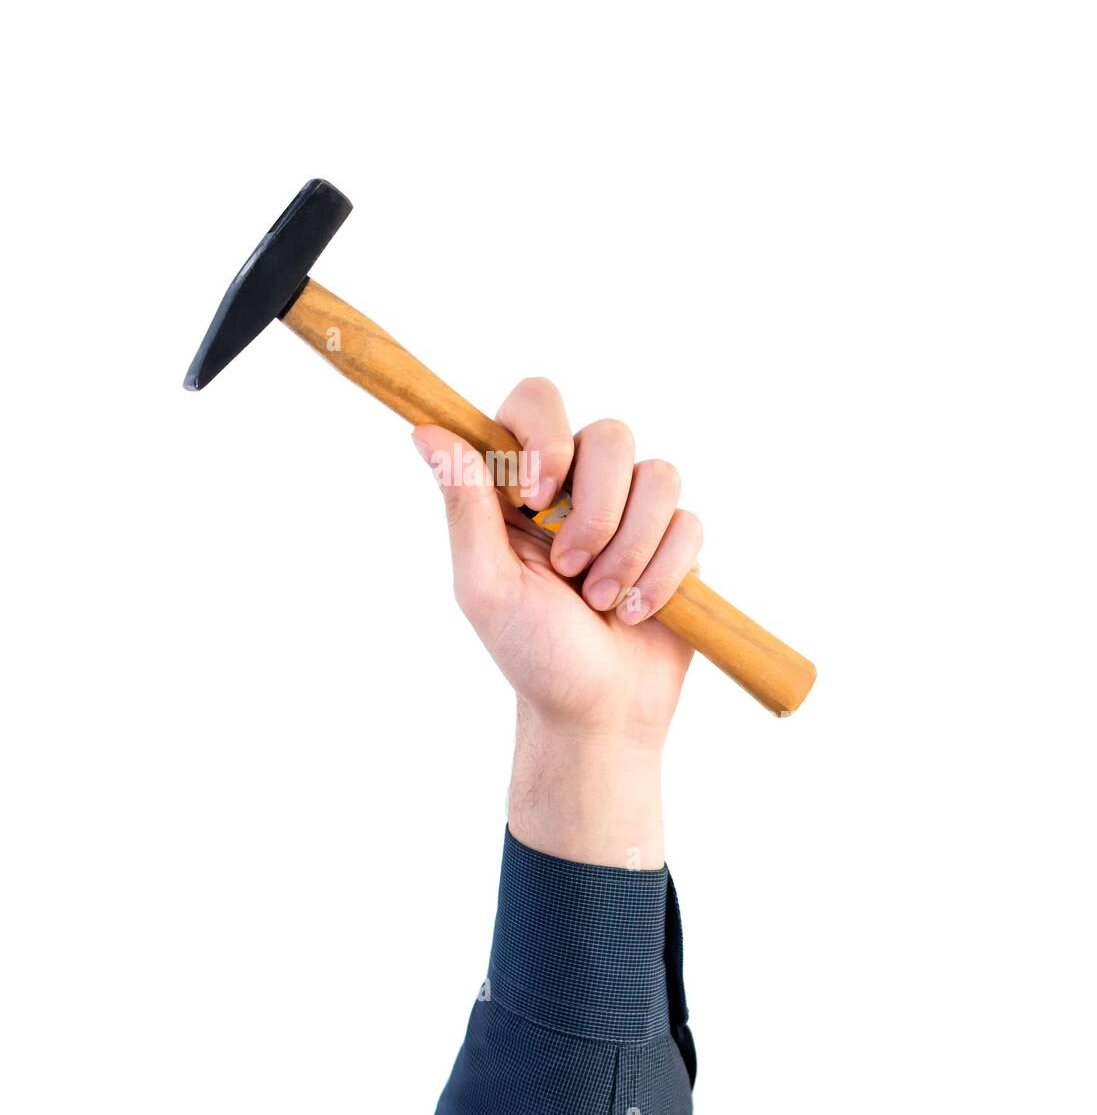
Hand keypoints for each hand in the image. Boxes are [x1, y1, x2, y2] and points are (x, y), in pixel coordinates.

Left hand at [412, 377, 702, 867]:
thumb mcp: (485, 584)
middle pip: (611, 434)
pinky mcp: (675, 541)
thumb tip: (426, 429)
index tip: (537, 496)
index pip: (535, 402)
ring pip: (660, 474)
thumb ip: (464, 505)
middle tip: (570, 571)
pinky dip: (663, 573)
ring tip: (604, 602)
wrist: (597, 713)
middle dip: (597, 511)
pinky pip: (689, 522)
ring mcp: (632, 511)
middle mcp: (579, 486)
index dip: (546, 435)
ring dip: (631, 549)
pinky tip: (637, 612)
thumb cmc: (531, 653)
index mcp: (522, 486)